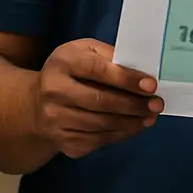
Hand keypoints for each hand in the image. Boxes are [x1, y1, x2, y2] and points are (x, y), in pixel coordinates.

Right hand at [34, 39, 163, 159]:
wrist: (36, 103)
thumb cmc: (71, 71)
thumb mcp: (86, 52)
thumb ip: (110, 56)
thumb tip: (142, 72)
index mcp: (63, 62)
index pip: (98, 70)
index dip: (126, 78)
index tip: (151, 85)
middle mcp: (54, 91)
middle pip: (101, 101)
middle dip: (134, 104)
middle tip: (156, 104)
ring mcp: (55, 119)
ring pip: (101, 124)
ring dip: (131, 122)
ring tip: (150, 116)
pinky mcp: (61, 140)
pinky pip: (97, 140)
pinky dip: (120, 134)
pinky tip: (133, 126)